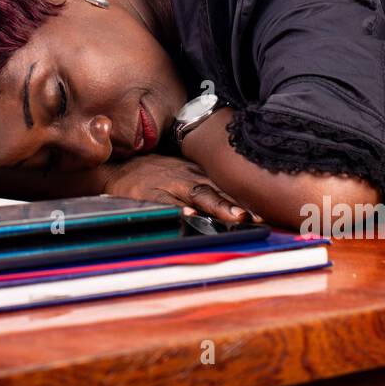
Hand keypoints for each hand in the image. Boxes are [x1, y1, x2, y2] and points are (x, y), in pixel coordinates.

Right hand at [100, 153, 258, 222]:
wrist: (118, 167)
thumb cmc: (153, 172)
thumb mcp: (182, 172)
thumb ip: (206, 184)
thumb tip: (237, 202)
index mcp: (197, 174)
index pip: (225, 185)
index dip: (246, 197)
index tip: (266, 211)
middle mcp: (187, 178)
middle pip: (217, 190)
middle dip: (238, 204)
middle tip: (256, 217)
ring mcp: (169, 186)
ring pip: (198, 195)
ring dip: (218, 207)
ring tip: (236, 218)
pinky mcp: (149, 195)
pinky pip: (165, 203)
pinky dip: (178, 209)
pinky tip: (189, 216)